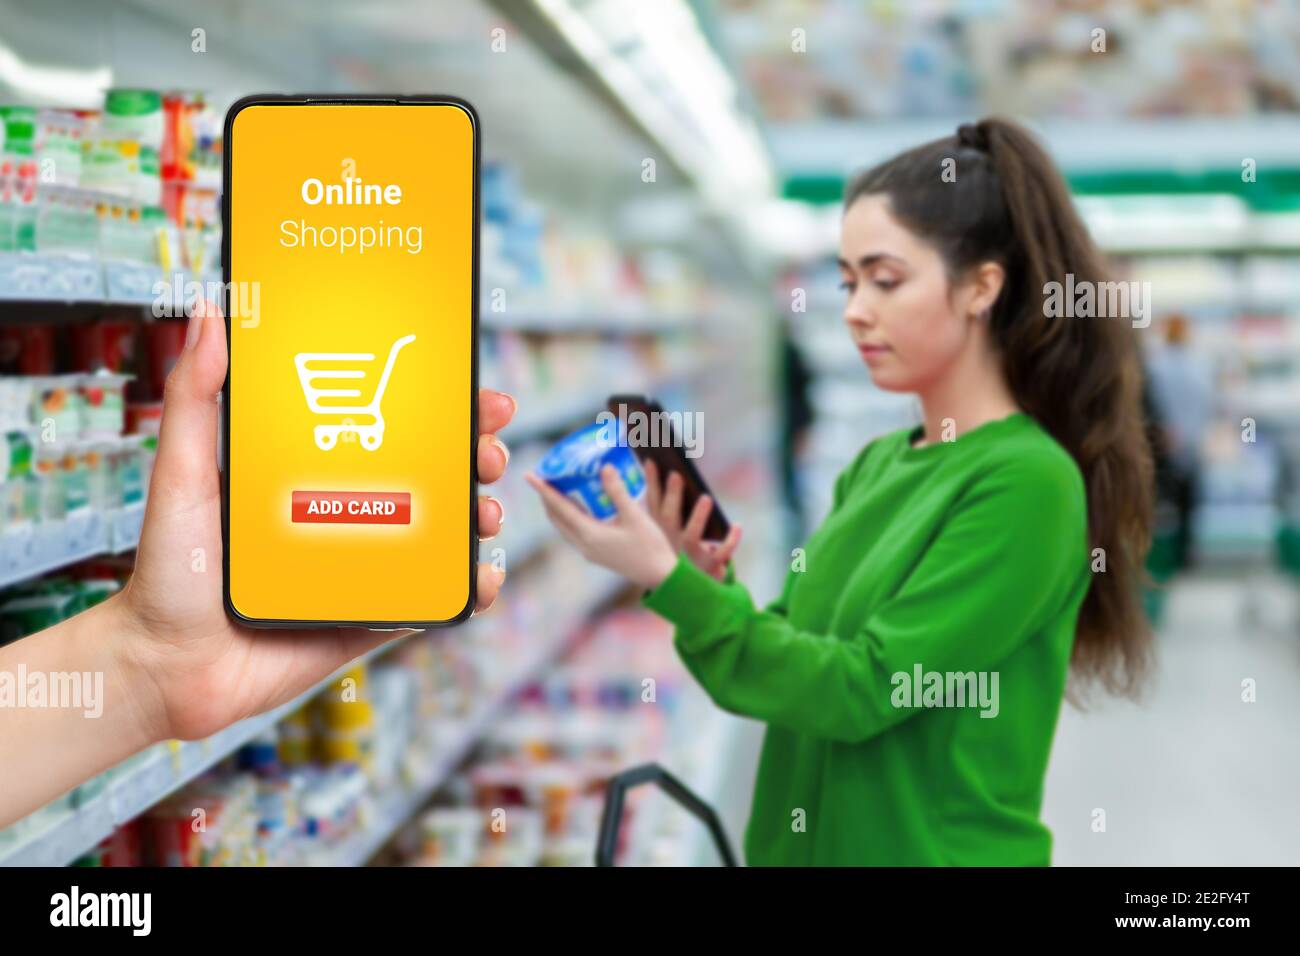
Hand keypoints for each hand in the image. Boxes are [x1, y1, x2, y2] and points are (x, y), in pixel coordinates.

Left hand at [110, 300, 515, 742]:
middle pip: (432, 474)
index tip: (470, 387)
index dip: (438, 406)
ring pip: (443, 534)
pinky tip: (483, 575)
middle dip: (475, 456)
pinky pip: (432, 600)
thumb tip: (209, 312)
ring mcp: (365, 566)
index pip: (389, 426)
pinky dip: (470, 589)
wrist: (167, 667)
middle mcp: (347, 513)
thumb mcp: (181, 471)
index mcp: (313, 472)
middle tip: (487, 451)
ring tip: (486, 512)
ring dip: (480, 516)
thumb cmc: (168, 570)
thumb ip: (196, 396)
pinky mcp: (371, 618)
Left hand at [525, 464, 677, 590]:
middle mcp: (584, 545)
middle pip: (556, 518)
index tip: (530, 475)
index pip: (559, 508)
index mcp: (589, 535)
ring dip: (558, 508)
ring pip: (564, 527)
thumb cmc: (650, 546)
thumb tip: (604, 467)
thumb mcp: (635, 515)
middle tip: (545, 477)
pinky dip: (571, 517)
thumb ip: (617, 491)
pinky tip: (580, 506)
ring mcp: (590, 552)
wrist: (660, 575)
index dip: (544, 490)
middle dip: (547, 498)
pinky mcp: (597, 554)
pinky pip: (575, 532)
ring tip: (558, 488)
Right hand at [642, 459, 741, 581]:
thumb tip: (675, 473)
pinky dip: (730, 541)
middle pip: (669, 518)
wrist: (694, 593)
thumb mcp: (673, 531)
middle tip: (676, 475)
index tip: (652, 461)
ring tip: (705, 497)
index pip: (653, 504)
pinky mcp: (709, 567)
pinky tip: (737, 525)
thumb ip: (672, 506)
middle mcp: (672, 543)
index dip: (652, 483)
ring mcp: (690, 556)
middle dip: (672, 496)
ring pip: (692, 536)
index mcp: (661, 533)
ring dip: (698, 517)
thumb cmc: (684, 555)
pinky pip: (721, 554)